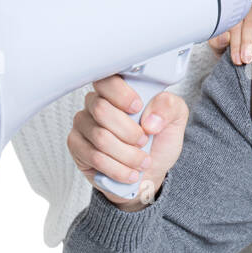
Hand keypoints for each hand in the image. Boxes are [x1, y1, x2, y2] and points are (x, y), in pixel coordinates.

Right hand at [67, 73, 188, 209]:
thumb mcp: (175, 119)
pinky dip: (117, 168)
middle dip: (129, 131)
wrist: (149, 172)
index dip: (121, 94)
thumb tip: (149, 119)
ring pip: (100, 137)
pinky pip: (94, 157)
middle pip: (101, 110)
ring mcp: (83, 124)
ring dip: (127, 154)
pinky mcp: (77, 146)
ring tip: (142, 161)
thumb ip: (168, 107)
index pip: (107, 80)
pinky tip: (129, 172)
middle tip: (144, 140)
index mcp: (118, 90)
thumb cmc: (158, 141)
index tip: (137, 107)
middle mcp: (96, 103)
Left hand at [208, 0, 251, 63]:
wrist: (245, 51)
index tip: (237, 60)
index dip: (235, 44)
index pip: (234, 28)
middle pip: (249, 23)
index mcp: (233, 18)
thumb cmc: (231, 49)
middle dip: (248, 42)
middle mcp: (248, 12)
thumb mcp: (220, 48)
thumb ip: (218, 42)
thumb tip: (225, 37)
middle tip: (247, 59)